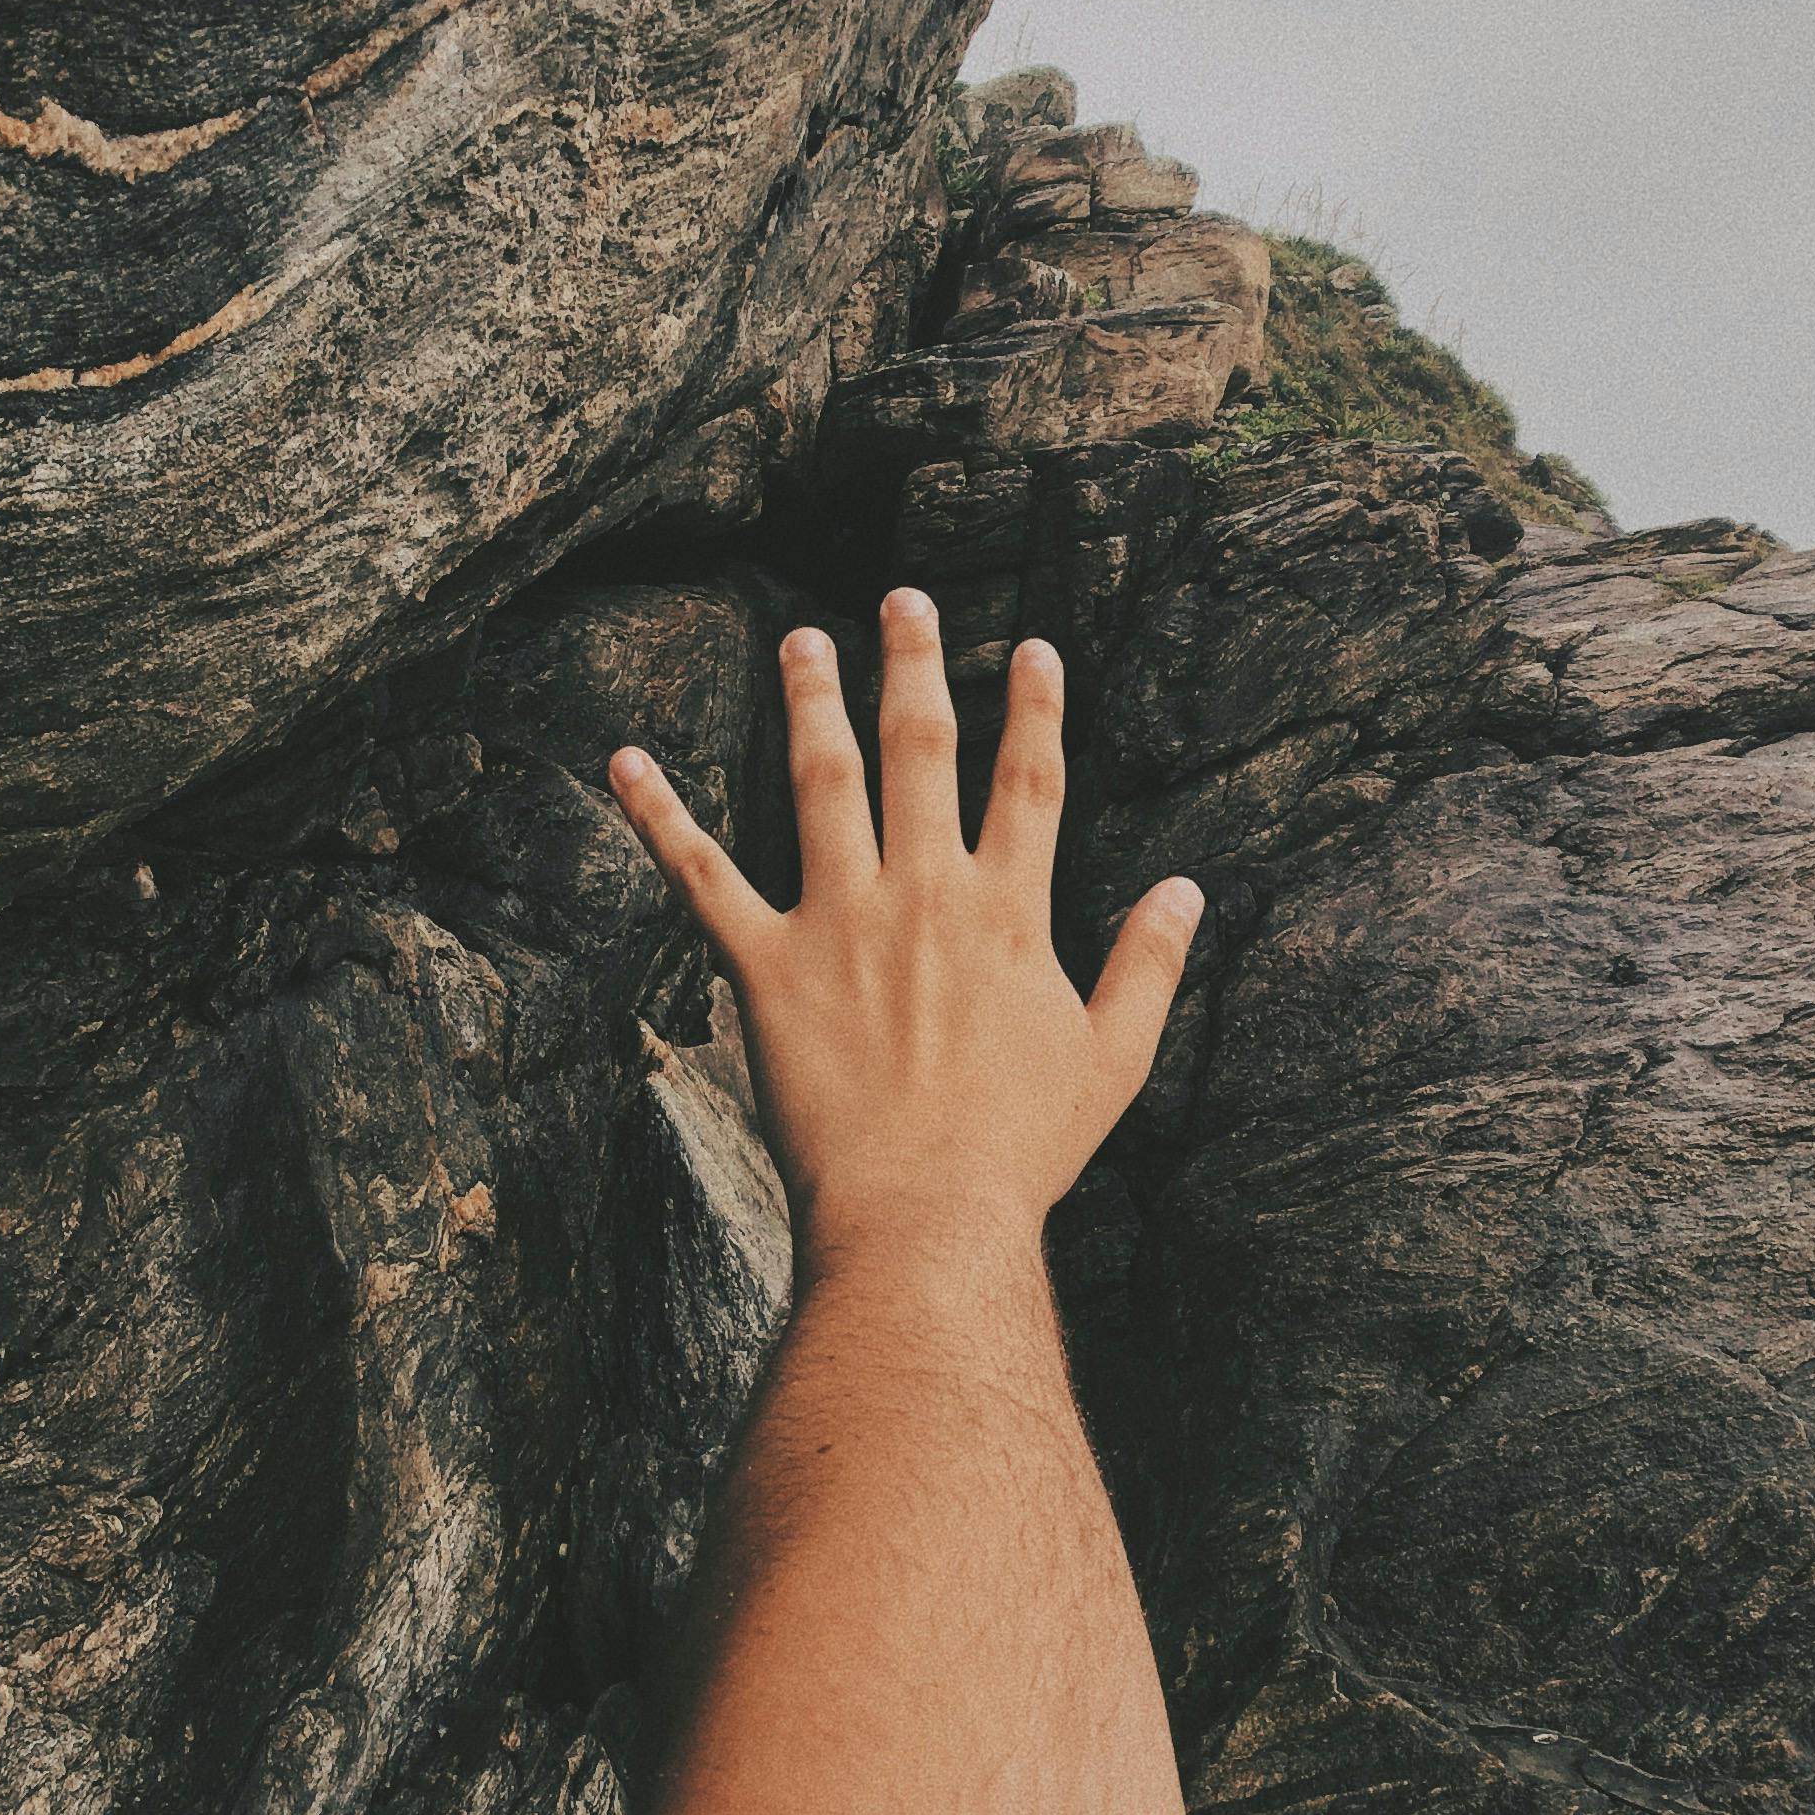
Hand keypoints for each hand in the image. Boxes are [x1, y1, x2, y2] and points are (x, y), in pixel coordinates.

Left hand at [608, 590, 1203, 1281]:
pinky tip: (625, 762)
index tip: (1033, 648)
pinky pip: (702, 877)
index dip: (1035, 709)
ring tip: (804, 640)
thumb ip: (1149, 965)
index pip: (1029, 783)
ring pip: (823, 781)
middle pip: (922, 751)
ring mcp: (840, 923)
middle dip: (916, 665)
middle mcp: (924, 893)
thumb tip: (1188, 891)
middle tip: (904, 600)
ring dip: (811, 701)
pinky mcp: (767, 967)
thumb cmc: (1022, 1151)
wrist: (926, 1215)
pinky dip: (660, 816)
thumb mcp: (1115, 1059)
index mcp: (1008, 912)